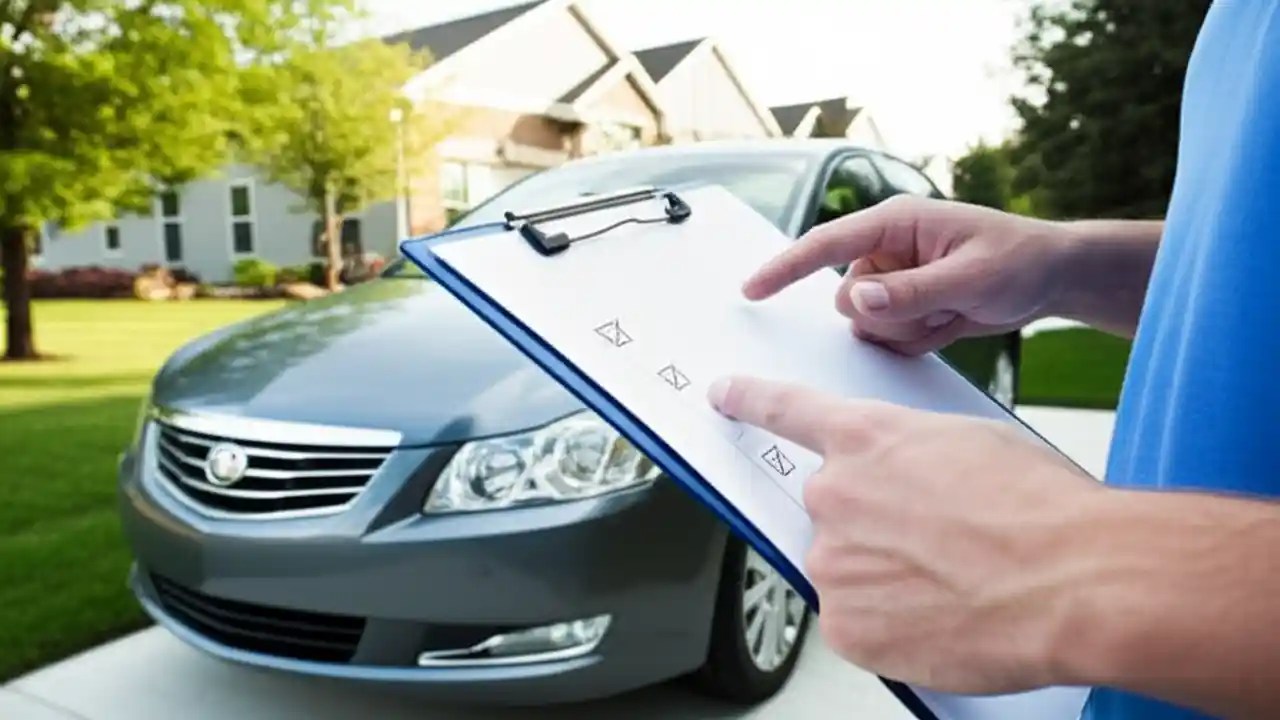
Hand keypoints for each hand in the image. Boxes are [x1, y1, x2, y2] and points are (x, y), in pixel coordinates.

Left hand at [708, 375, 1100, 693]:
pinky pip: (856, 623)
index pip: (785, 410)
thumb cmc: (1042, 510)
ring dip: (883, 576)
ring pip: (846, 569)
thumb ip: (913, 457)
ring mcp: (832, 563)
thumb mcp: (972, 445)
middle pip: (833, 511)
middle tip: (933, 543)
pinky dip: (889, 626)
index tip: (724, 395)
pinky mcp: (844, 626)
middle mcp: (834, 495)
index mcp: (866, 439)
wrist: (1074, 580)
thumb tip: (908, 481)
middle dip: (873, 525)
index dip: (749, 400)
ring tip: (951, 583)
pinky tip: (940, 617)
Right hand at [743, 196, 1072, 354]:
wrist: (1053, 277)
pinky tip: (949, 323)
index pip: (825, 245)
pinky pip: (886, 340)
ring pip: (865, 325)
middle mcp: (885, 252)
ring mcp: (893, 283)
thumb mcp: (969, 277)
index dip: (785, 268)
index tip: (752, 290)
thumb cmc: (1018, 259)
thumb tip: (855, 301)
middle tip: (939, 307)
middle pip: (846, 301)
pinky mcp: (903, 308)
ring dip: (906, 329)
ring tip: (950, 311)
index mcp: (894, 224)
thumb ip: (910, 291)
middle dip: (888, 315)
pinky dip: (915, 340)